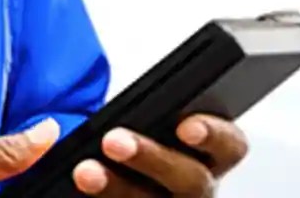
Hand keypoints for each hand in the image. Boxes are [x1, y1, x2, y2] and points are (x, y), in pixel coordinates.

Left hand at [72, 114, 248, 196]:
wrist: (108, 174)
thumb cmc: (131, 141)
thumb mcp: (141, 120)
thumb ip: (137, 110)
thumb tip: (68, 114)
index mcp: (209, 155)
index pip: (230, 145)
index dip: (214, 134)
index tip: (185, 126)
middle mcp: (196, 187)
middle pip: (192, 180)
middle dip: (152, 158)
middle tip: (113, 141)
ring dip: (118, 187)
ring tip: (85, 171)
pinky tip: (77, 191)